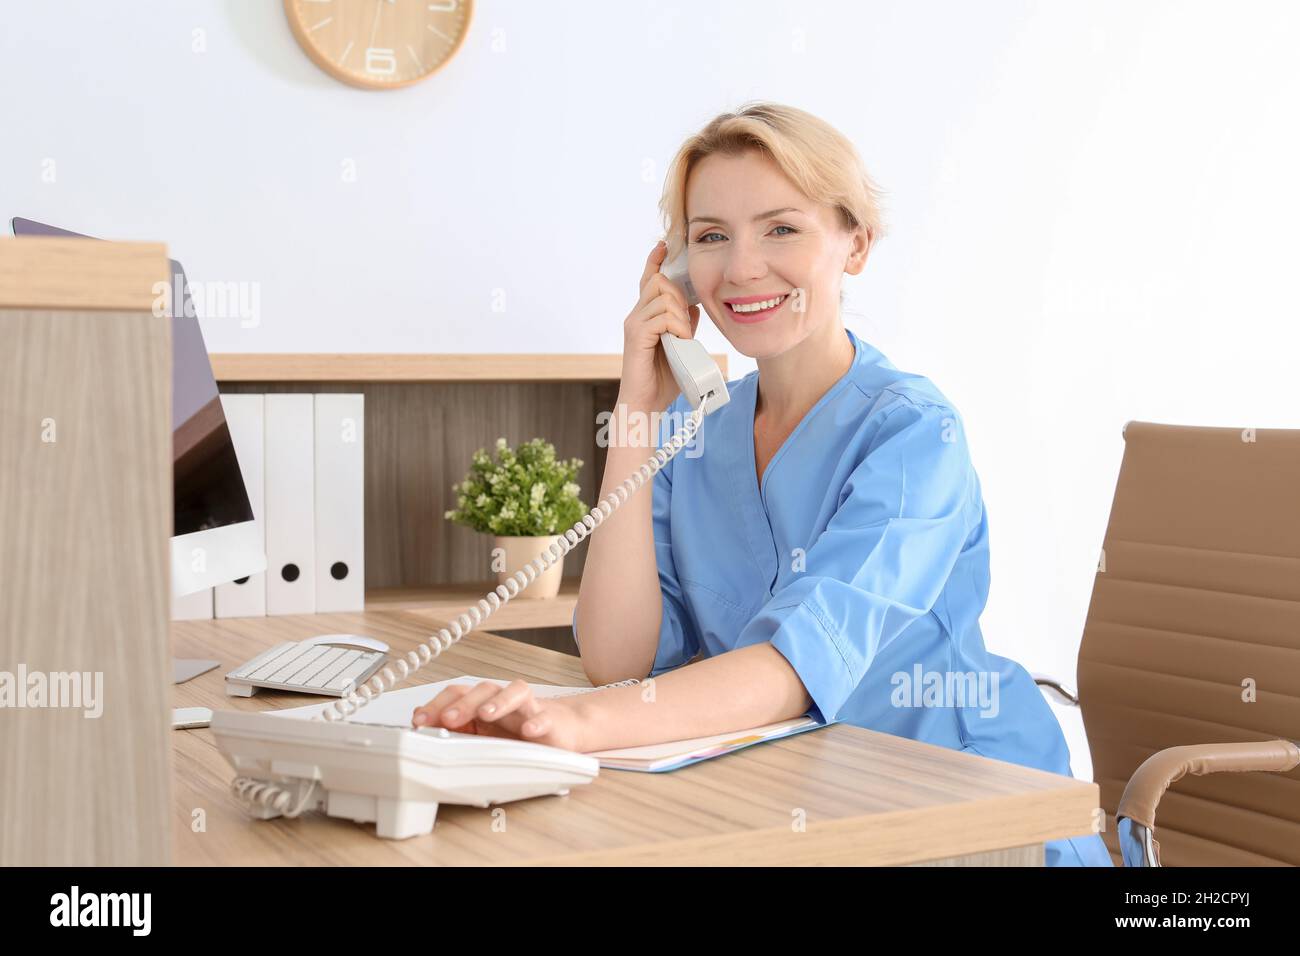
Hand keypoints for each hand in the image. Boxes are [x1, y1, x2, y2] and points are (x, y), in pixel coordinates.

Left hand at [410, 680, 586, 751]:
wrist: (562, 730)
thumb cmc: (519, 731)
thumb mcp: (481, 734)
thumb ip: (452, 727)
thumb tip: (419, 720)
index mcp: (482, 704)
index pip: (457, 694)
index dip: (437, 705)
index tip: (420, 722)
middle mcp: (503, 701)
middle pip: (483, 690)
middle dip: (463, 703)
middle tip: (448, 718)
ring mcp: (527, 709)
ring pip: (515, 692)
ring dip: (498, 701)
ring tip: (486, 714)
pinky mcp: (550, 722)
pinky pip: (544, 717)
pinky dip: (536, 722)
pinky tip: (528, 730)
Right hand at [619, 240, 700, 413]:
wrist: (646, 403)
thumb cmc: (662, 379)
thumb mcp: (680, 346)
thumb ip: (684, 325)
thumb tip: (693, 307)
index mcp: (645, 316)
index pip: (649, 280)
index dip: (655, 260)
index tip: (663, 245)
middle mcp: (636, 315)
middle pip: (659, 281)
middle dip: (679, 294)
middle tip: (686, 321)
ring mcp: (634, 324)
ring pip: (662, 297)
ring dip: (680, 315)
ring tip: (683, 337)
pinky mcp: (637, 335)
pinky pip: (662, 316)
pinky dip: (677, 327)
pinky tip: (679, 341)